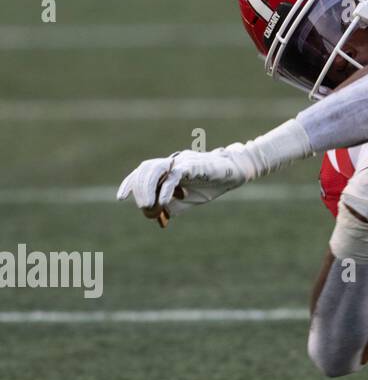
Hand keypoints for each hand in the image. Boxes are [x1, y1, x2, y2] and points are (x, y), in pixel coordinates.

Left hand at [116, 144, 257, 226]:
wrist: (235, 173)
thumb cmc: (212, 185)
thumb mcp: (188, 200)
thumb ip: (172, 206)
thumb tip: (158, 217)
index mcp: (169, 168)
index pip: (143, 171)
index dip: (130, 182)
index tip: (121, 197)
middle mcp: (172, 162)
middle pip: (145, 168)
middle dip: (139, 189)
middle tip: (143, 208)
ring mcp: (182, 162)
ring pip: (155, 169)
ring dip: (147, 189)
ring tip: (147, 207)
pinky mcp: (193, 165)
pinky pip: (174, 176)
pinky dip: (165, 190)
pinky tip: (162, 203)